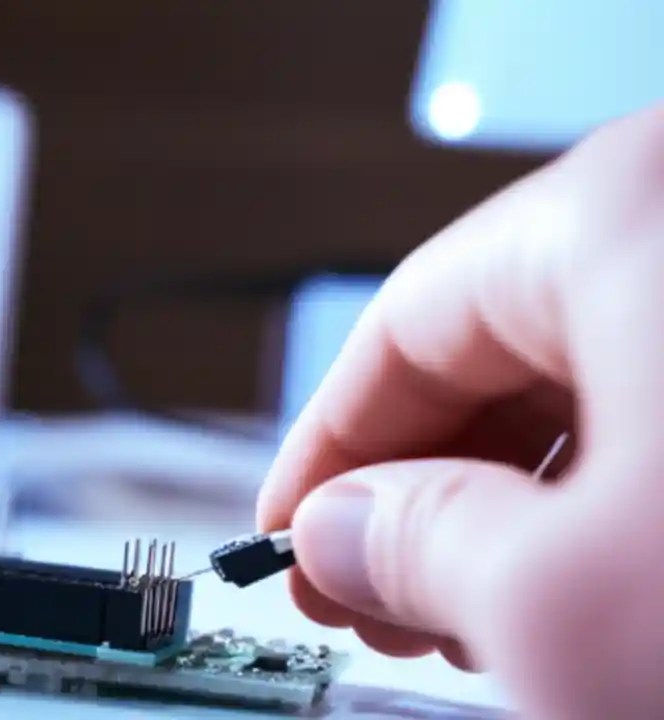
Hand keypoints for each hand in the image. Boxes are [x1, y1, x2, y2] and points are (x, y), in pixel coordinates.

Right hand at [257, 103, 663, 717]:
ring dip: (514, 506)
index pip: (406, 325)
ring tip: (475, 612)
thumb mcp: (563, 601)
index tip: (283, 533)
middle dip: (420, 490)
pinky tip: (582, 580)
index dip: (322, 448)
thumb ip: (419, 545)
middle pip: (500, 353)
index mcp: (635, 216)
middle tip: (372, 594)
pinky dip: (614, 499)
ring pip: (595, 385)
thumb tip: (345, 529)